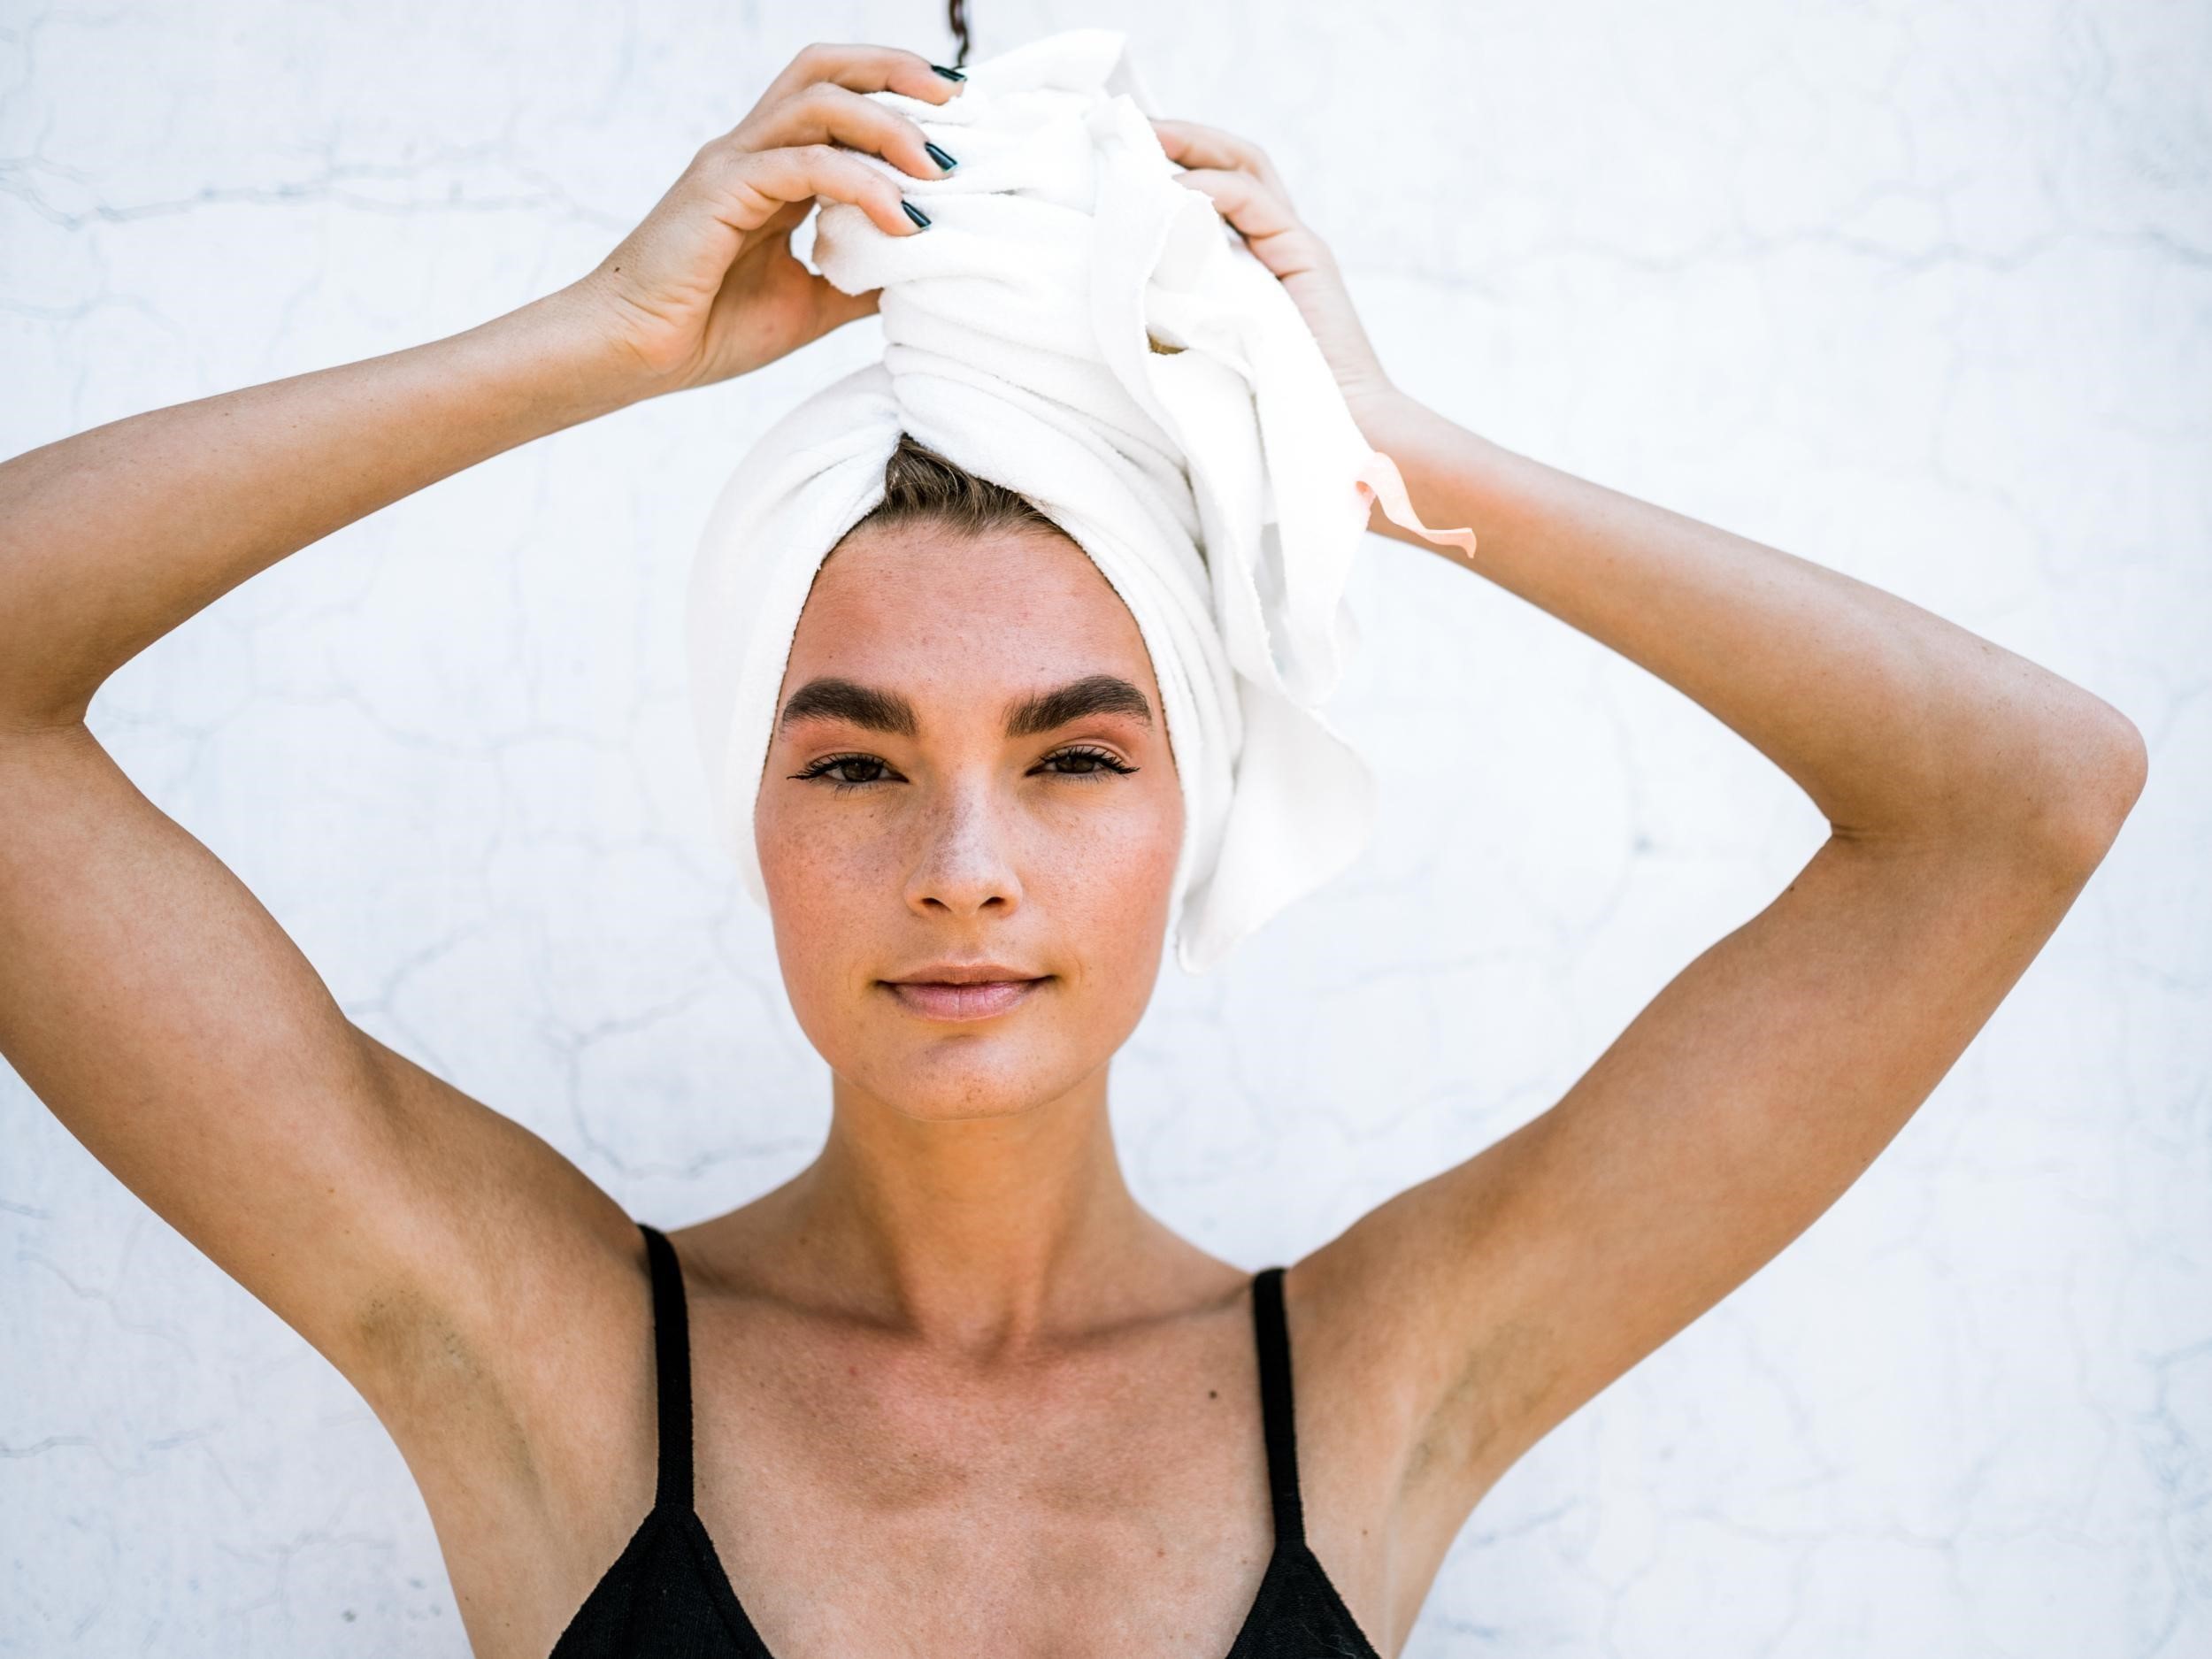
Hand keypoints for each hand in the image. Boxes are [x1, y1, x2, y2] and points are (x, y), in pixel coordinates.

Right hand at [566, 43, 962, 395]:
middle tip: (963, 100)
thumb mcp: (811, 302)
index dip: (898, 93)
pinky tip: (901, 222)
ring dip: (889, 127)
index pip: (840, 98)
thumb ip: (862, 278)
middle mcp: (753, 149)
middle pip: (827, 68)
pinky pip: (804, 164)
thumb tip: (926, 274)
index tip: (960, 119)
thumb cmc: (707, 328)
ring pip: (819, 103)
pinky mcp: (721, 190)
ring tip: (940, 171)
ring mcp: (734, 162)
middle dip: (898, 73)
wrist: (635, 356)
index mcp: (773, 168)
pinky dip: (861, 185)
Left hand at [1148, 118, 1410, 439]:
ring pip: (1246, 167)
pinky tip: (1176, 188)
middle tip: (1126, 126)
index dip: (1172, 165)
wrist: (1334, 435)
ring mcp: (1295, 246)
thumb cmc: (1267, 409)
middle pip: (1234, 162)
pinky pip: (1256, 202)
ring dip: (1193, 144)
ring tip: (1145, 136)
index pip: (1217, 190)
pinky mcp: (1307, 256)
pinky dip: (1213, 187)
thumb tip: (1113, 293)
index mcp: (1257, 260)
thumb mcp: (1205, 345)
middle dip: (1181, 136)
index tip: (1120, 160)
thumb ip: (1175, 310)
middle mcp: (1279, 243)